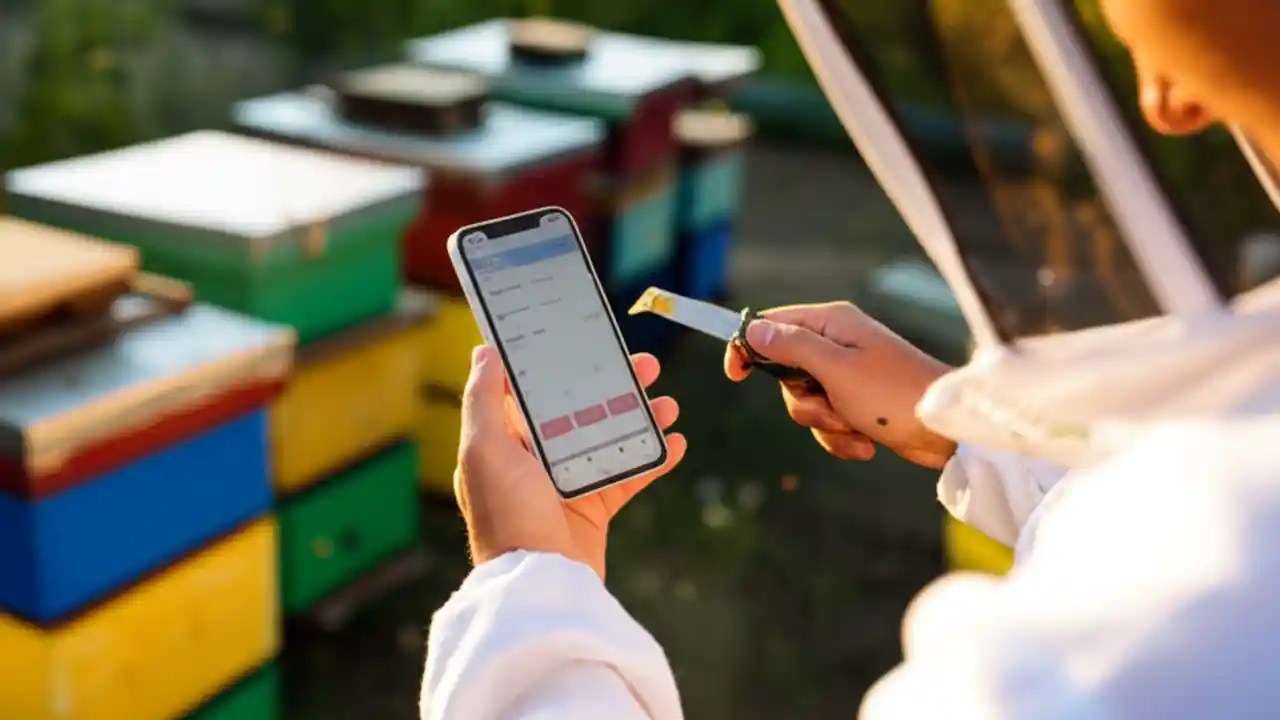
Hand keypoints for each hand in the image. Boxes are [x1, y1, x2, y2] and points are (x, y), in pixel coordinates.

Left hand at [454, 346, 686, 580]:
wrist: (539, 586)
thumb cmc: (506, 516)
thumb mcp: (484, 451)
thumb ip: (483, 400)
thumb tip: (485, 351)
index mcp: (504, 442)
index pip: (534, 392)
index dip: (562, 365)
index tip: (590, 340)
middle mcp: (534, 460)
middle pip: (580, 409)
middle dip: (615, 386)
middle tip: (648, 366)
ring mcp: (566, 485)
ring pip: (610, 438)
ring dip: (642, 418)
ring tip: (669, 405)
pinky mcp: (594, 510)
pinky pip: (629, 477)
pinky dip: (654, 460)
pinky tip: (676, 443)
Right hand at [723, 302, 955, 468]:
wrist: (947, 431)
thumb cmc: (895, 393)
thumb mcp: (836, 369)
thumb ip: (792, 347)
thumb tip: (752, 330)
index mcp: (832, 324)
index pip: (772, 324)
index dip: (749, 347)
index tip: (734, 374)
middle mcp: (839, 343)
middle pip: (786, 372)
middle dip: (804, 401)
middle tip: (830, 407)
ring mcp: (848, 373)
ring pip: (806, 402)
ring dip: (825, 424)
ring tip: (855, 426)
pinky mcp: (858, 402)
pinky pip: (828, 421)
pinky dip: (842, 437)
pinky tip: (866, 444)